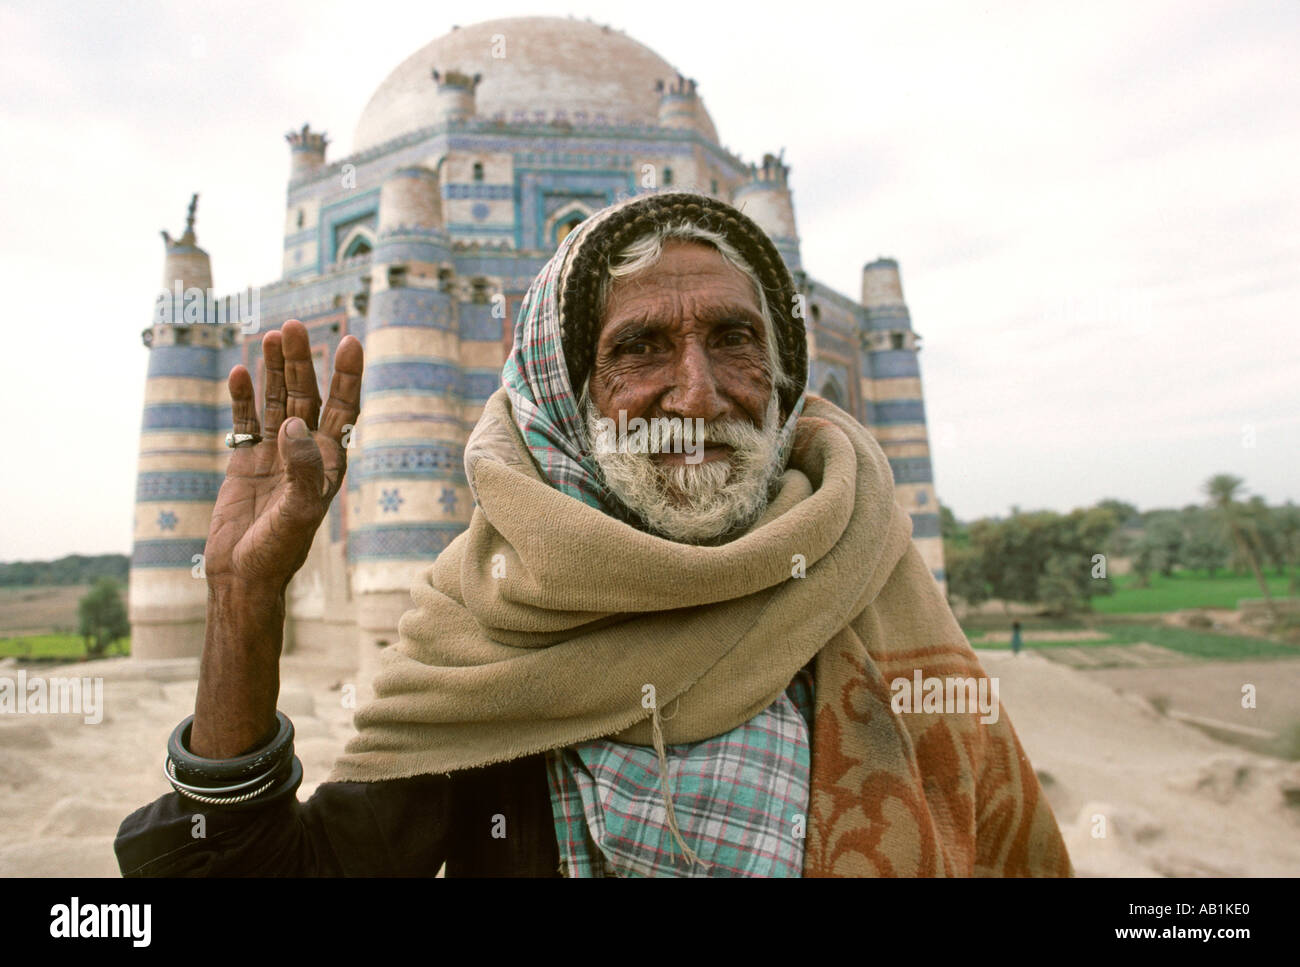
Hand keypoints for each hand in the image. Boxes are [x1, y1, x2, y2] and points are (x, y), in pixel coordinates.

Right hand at [204, 320, 362, 594]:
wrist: (242, 575)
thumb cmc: (278, 550)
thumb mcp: (298, 511)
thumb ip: (300, 469)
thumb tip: (295, 423)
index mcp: (329, 462)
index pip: (344, 410)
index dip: (348, 377)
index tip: (350, 342)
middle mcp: (306, 452)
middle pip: (308, 396)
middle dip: (302, 362)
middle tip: (292, 326)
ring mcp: (275, 454)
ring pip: (276, 401)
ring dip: (274, 370)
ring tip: (270, 335)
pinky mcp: (247, 461)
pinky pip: (245, 421)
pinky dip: (242, 397)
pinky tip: (239, 372)